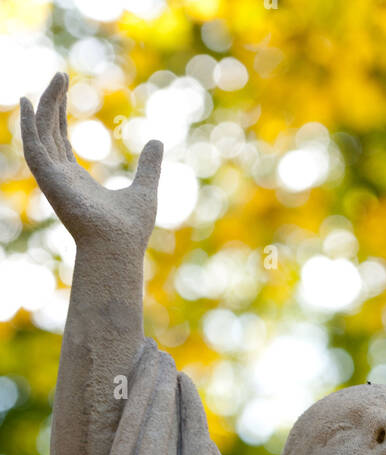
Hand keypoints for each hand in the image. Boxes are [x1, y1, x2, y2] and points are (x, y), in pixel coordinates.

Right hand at [20, 72, 161, 250]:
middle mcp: (60, 178)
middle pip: (50, 132)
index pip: (61, 141)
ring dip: (46, 105)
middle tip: (61, 75)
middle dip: (53, 103)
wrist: (120, 247)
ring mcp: (53, 179)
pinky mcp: (49, 180)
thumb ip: (149, 166)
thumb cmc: (131, 229)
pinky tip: (27, 103)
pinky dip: (27, 126)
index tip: (64, 90)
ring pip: (42, 133)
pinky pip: (32, 147)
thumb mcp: (146, 189)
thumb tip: (157, 142)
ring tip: (57, 78)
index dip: (60, 115)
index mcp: (77, 181)